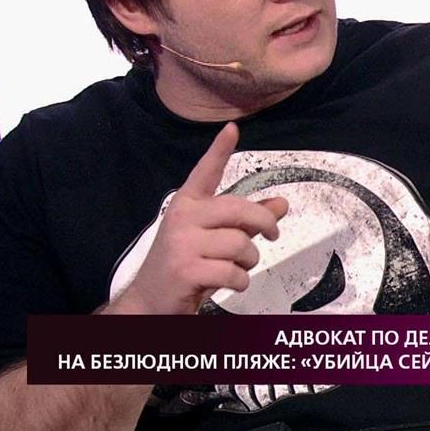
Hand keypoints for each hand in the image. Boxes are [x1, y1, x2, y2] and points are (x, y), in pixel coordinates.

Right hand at [108, 122, 287, 315]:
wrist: (149, 301)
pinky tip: (228, 283)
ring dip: (249, 261)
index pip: (205, 172)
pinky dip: (240, 282)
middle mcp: (183, 218)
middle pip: (239, 210)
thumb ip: (246, 221)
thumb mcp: (214, 238)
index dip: (219, 150)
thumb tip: (280, 205)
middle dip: (265, 224)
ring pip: (241, 244)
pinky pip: (234, 272)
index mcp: (188, 204)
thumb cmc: (185, 264)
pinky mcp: (186, 270)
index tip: (232, 129)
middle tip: (272, 234)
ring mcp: (182, 244)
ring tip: (236, 268)